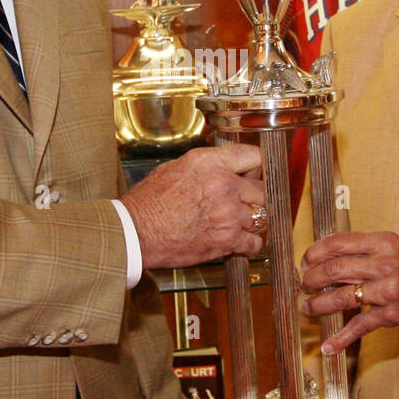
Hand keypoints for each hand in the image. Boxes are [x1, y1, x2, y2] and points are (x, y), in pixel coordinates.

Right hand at [121, 144, 264, 268]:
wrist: (136, 232)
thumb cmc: (148, 203)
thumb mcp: (174, 168)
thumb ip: (204, 166)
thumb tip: (219, 167)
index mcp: (209, 163)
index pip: (253, 155)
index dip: (257, 165)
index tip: (257, 172)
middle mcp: (223, 185)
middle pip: (262, 188)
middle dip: (257, 196)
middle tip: (248, 201)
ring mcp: (228, 213)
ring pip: (262, 216)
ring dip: (253, 220)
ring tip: (243, 223)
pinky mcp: (228, 239)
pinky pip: (255, 241)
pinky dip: (250, 244)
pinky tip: (242, 242)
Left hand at [299, 231, 398, 355]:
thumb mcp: (395, 245)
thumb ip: (365, 250)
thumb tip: (330, 257)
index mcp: (383, 242)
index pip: (338, 243)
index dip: (315, 252)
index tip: (305, 260)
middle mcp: (384, 264)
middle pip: (334, 270)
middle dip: (311, 279)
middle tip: (303, 284)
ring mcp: (388, 291)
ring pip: (341, 298)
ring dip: (318, 305)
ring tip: (308, 308)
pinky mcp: (392, 315)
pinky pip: (360, 326)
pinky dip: (341, 338)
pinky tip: (328, 346)